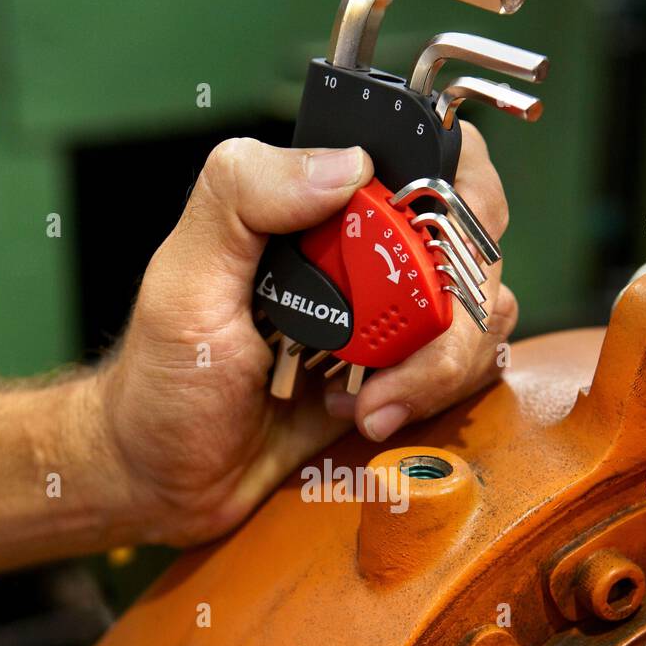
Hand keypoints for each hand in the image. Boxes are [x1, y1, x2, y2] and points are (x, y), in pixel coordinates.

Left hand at [98, 124, 514, 545]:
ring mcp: (392, 320)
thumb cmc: (163, 383)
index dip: (453, 191)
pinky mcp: (404, 381)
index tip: (429, 243)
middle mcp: (367, 257)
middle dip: (451, 299)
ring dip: (438, 363)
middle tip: (395, 340)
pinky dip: (431, 397)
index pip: (425, 161)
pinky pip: (466, 372)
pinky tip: (368, 416)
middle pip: (473, 239)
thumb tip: (344, 165)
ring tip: (369, 401)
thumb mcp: (184, 279)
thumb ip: (241, 197)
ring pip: (482, 312)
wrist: (170, 484)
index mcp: (319, 212)